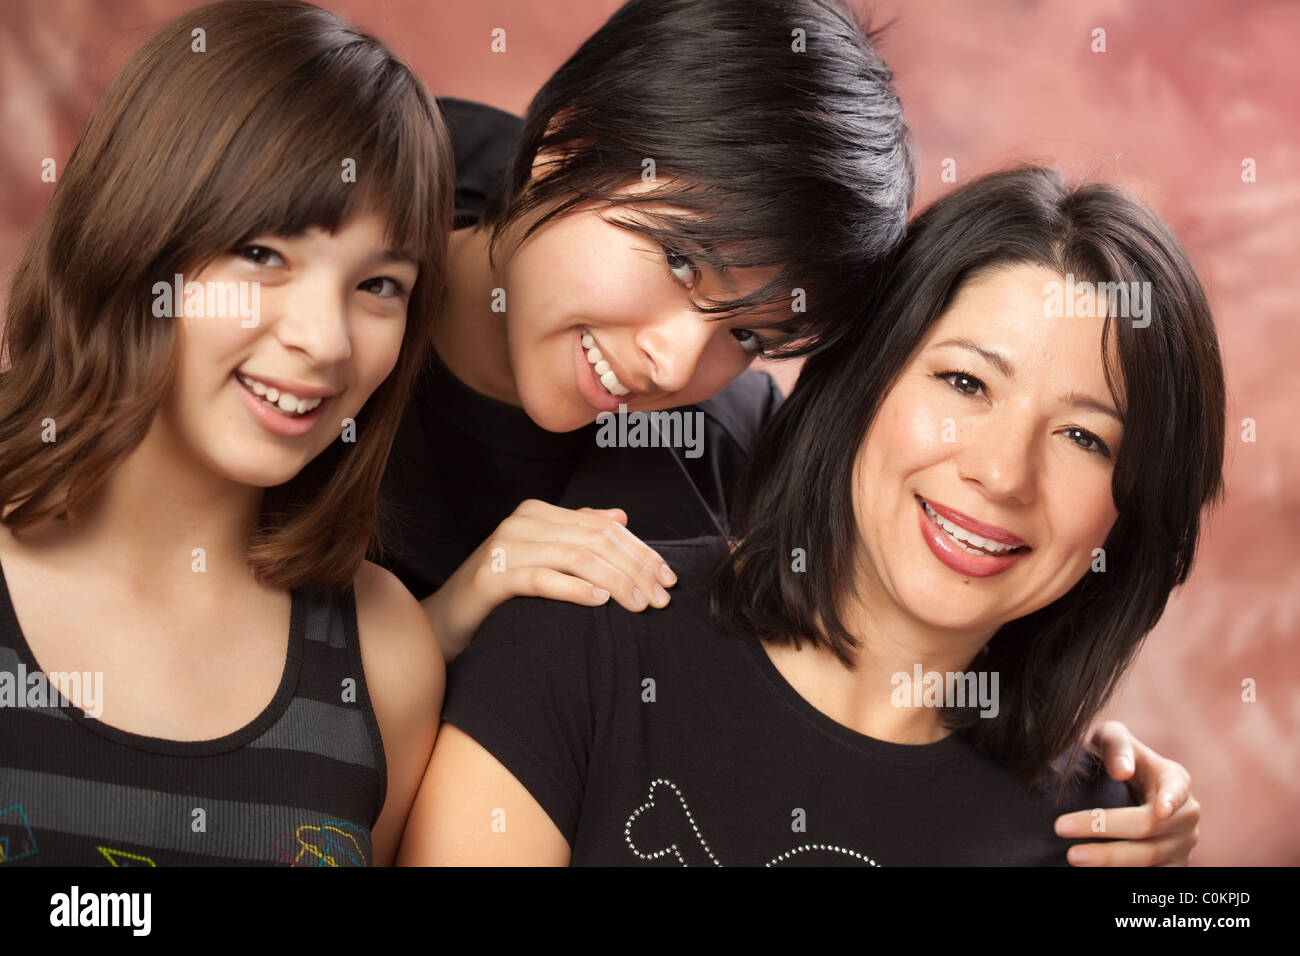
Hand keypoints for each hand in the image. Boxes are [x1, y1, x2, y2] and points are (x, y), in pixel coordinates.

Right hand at [422, 499, 676, 659]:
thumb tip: (621, 517)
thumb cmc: (500, 593)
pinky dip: (575, 589)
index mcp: (538, 513)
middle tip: (661, 597)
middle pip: (595, 539)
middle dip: (636, 568)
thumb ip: (578, 534)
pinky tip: (599, 603)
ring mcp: (504, 547)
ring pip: (575, 557)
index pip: (603, 527)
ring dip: (615, 581)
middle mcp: (522, 523)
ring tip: (639, 604)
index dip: (641, 551)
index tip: (668, 578)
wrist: (446, 621)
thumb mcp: (543, 559)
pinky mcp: (491, 576)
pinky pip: (542, 578)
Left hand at [1053, 720, 1199, 865]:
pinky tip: (1093, 870)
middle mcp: (1185, 815)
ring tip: (1072, 855)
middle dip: (1105, 828)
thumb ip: (1116, 744)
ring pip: (1148, 857)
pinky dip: (1121, 872)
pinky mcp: (1169, 865)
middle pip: (1149, 826)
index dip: (1171, 799)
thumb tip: (1121, 771)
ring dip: (1109, 859)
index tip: (1160, 810)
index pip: (1177, 788)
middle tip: (1062, 827)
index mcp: (1175, 779)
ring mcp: (1180, 844)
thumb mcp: (1111, 737)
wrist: (1119, 785)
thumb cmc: (1114, 756)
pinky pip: (1149, 875)